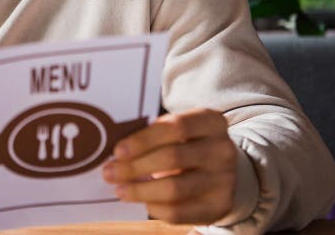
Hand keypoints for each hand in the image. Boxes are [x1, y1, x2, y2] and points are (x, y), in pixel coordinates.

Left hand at [102, 108, 236, 224]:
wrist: (221, 171)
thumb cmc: (186, 144)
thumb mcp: (177, 131)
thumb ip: (153, 135)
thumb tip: (116, 153)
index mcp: (210, 121)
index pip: (176, 126)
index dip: (144, 139)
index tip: (117, 151)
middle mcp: (222, 149)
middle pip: (173, 157)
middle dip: (135, 167)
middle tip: (109, 172)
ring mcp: (225, 179)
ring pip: (175, 188)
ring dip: (140, 191)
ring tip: (120, 190)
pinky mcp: (219, 206)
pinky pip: (181, 212)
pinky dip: (156, 208)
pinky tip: (143, 203)